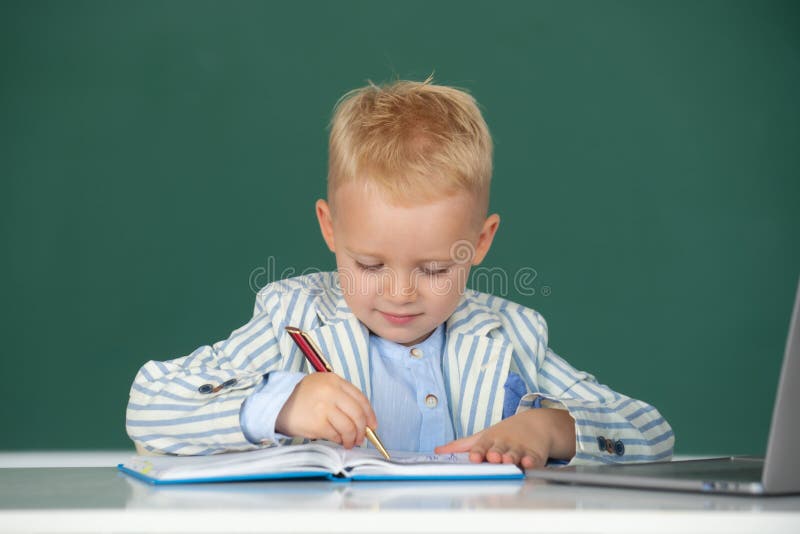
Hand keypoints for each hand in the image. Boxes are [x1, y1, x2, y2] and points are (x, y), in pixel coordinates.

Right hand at [275, 373, 377, 448]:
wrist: (278, 404)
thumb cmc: (303, 398)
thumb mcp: (323, 387)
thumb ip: (342, 397)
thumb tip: (364, 419)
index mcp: (334, 380)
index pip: (360, 398)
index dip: (370, 414)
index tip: (372, 425)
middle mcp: (330, 391)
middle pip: (357, 413)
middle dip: (363, 429)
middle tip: (362, 437)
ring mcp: (324, 407)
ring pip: (349, 427)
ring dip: (352, 438)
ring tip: (350, 442)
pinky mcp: (317, 423)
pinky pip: (336, 435)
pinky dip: (340, 440)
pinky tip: (338, 441)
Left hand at [434, 408, 575, 468]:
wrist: (536, 424)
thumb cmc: (504, 434)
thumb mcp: (482, 437)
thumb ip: (461, 446)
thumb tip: (437, 451)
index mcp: (490, 441)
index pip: (481, 446)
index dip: (478, 451)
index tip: (474, 457)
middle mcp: (504, 445)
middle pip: (498, 450)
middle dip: (495, 454)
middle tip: (492, 458)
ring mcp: (520, 449)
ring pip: (515, 454)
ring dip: (511, 457)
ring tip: (507, 460)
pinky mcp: (535, 454)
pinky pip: (533, 459)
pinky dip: (532, 462)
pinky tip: (529, 463)